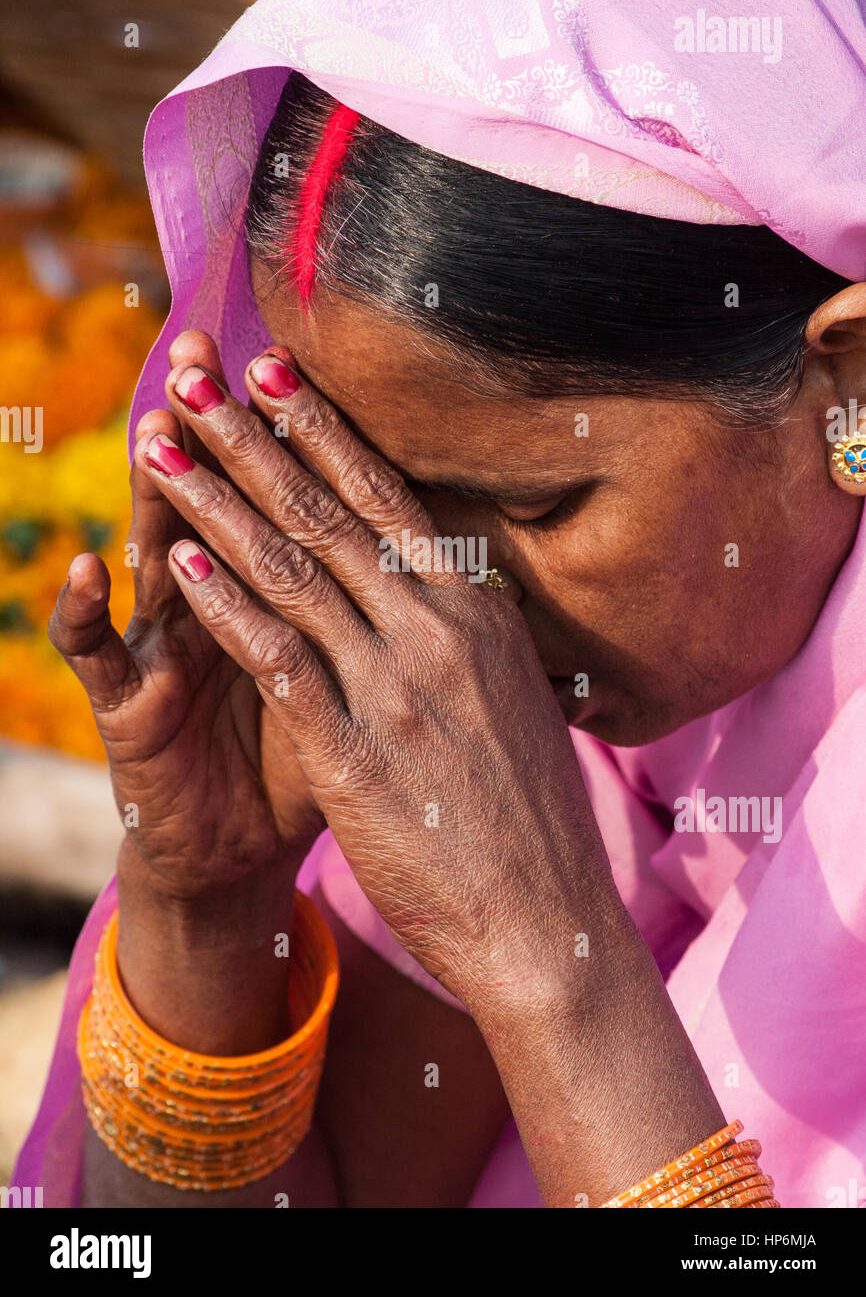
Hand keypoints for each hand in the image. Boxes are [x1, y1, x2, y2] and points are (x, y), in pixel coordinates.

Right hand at [49, 334, 323, 906]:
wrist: (244, 851)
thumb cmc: (311, 762)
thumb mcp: (355, 684)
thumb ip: (379, 618)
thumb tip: (454, 560)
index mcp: (281, 596)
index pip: (286, 501)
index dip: (288, 436)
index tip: (293, 362)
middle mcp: (215, 604)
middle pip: (218, 505)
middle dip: (217, 431)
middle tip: (206, 351)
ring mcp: (163, 651)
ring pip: (152, 557)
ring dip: (152, 492)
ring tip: (153, 427)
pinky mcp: (125, 709)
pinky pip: (97, 656)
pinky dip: (81, 612)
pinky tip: (85, 565)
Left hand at [139, 336, 621, 1002]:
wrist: (547, 918)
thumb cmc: (531, 816)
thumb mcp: (518, 700)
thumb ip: (475, 638)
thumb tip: (452, 593)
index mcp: (480, 613)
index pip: (389, 500)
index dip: (323, 433)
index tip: (278, 379)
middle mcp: (438, 631)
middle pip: (328, 514)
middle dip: (253, 440)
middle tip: (198, 380)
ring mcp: (396, 686)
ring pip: (291, 569)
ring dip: (216, 502)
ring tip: (160, 450)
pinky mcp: (353, 750)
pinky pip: (277, 656)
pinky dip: (223, 603)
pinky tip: (177, 563)